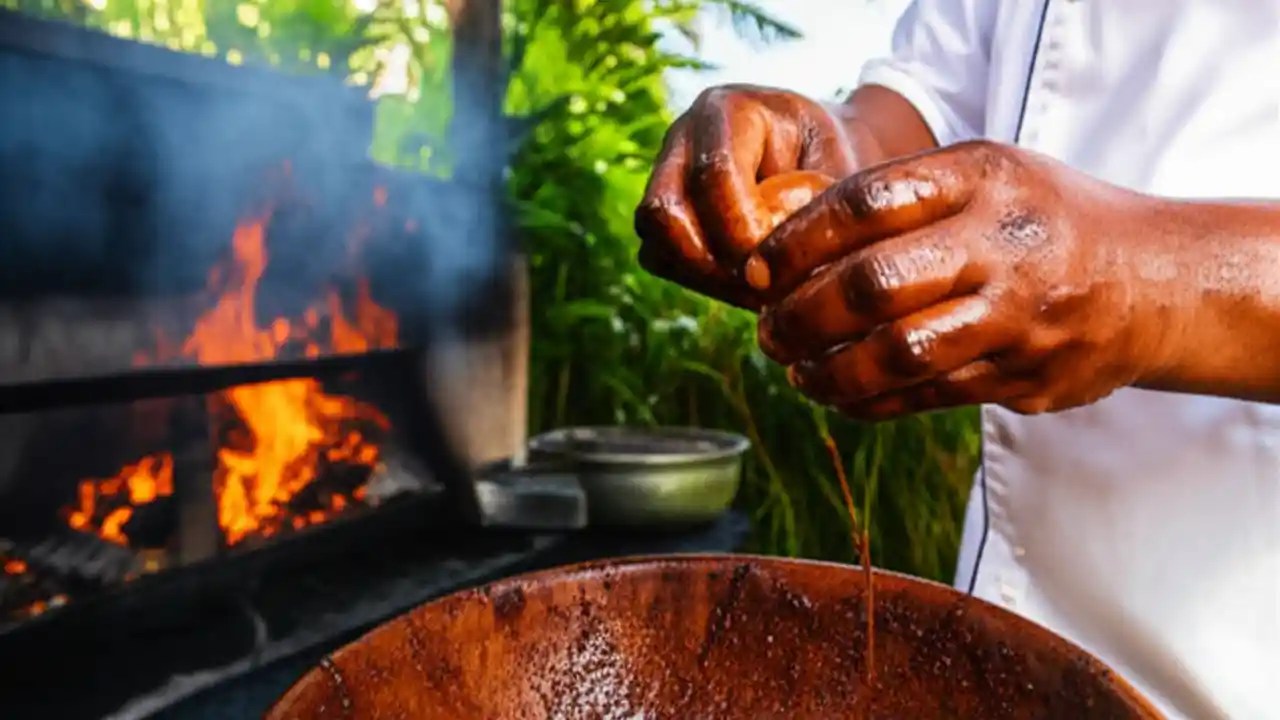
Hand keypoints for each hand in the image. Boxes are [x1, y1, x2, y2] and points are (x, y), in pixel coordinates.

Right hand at [634, 85, 856, 308]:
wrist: (819, 156)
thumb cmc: (837, 163)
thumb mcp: (842, 172)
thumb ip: (818, 210)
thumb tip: (786, 262)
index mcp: (729, 109)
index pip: (715, 173)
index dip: (743, 228)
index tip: (781, 264)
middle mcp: (683, 136)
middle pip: (664, 212)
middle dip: (715, 260)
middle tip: (766, 286)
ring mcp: (664, 174)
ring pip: (655, 242)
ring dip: (705, 277)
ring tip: (758, 290)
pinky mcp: (661, 214)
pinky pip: (659, 259)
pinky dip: (699, 280)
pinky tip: (745, 285)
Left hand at [749, 140, 1179, 418]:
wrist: (1154, 282)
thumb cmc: (1040, 221)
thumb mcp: (984, 177)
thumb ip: (902, 198)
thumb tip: (788, 238)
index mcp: (984, 180)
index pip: (866, 204)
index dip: (796, 241)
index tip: (755, 269)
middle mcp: (1003, 246)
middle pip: (873, 285)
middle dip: (800, 314)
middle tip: (767, 331)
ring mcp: (1019, 317)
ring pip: (898, 354)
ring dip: (828, 370)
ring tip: (795, 370)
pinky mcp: (1026, 377)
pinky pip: (927, 398)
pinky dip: (869, 402)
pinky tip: (838, 396)